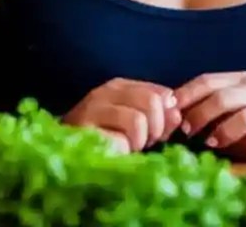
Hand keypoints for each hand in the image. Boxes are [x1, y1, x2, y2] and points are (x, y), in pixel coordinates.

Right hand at [62, 78, 182, 153]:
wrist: (69, 158)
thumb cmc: (106, 142)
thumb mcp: (140, 126)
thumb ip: (161, 116)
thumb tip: (176, 112)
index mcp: (120, 87)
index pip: (161, 92)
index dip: (166, 115)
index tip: (157, 133)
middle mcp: (104, 91)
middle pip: (153, 101)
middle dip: (155, 128)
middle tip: (143, 142)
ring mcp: (92, 108)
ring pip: (138, 119)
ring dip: (139, 140)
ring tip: (128, 147)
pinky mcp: (85, 128)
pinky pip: (121, 138)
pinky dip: (125, 148)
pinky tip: (116, 151)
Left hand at [173, 71, 245, 161]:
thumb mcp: (231, 110)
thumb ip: (206, 109)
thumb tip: (169, 115)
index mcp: (240, 80)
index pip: (208, 81)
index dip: (186, 94)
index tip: (167, 110)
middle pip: (223, 96)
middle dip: (200, 113)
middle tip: (185, 132)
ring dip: (225, 129)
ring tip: (211, 144)